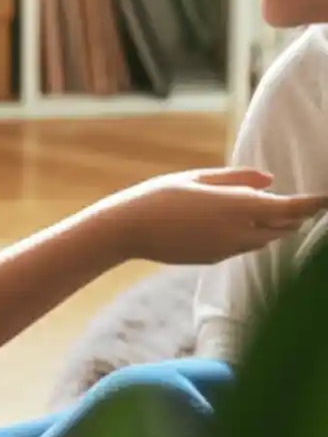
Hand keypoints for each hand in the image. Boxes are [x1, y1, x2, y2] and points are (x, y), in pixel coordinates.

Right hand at [92, 167, 327, 264]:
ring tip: (271, 210)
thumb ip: (237, 178)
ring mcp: (227, 249)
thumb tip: (270, 181)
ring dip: (273, 226)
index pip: (289, 208)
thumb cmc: (158, 196)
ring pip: (266, 239)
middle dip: (295, 215)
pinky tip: (234, 223)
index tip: (327, 198)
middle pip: (283, 227)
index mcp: (235, 206)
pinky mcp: (215, 259)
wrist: (128, 231)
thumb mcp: (196, 177)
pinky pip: (244, 246)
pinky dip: (251, 235)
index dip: (313, 204)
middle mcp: (237, 232)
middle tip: (303, 202)